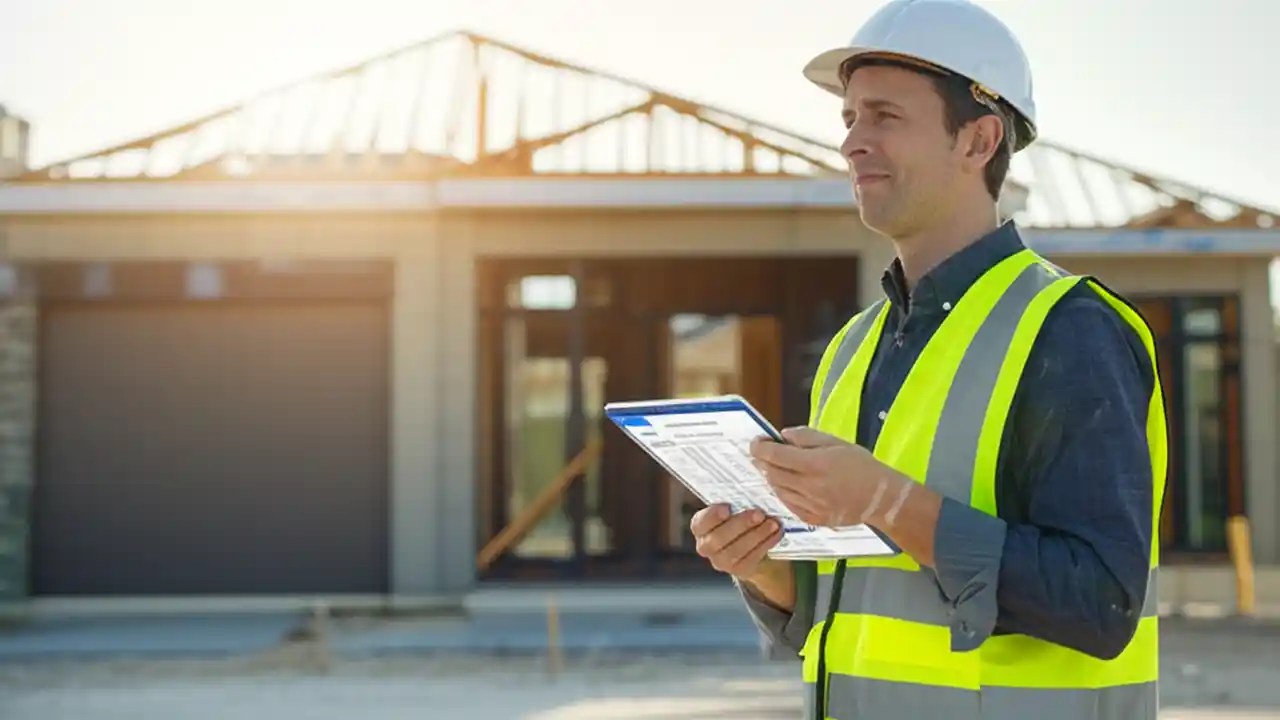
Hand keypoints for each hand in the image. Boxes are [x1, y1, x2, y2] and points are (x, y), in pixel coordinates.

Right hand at [690, 503, 782, 579]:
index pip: (700, 523)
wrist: (757, 546)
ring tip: (773, 523)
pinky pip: (751, 560)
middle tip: (759, 513)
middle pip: (718, 539)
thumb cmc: (743, 518)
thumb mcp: (737, 508)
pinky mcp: (740, 571)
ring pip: (735, 551)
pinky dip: (765, 545)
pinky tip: (777, 534)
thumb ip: (737, 500)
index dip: (712, 516)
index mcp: (701, 527)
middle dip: (740, 525)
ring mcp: (722, 561)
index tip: (727, 508)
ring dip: (756, 535)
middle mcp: (706, 546)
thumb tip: (752, 481)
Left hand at [750, 426, 905, 527]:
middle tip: (760, 454)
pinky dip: (783, 493)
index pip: (775, 455)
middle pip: (772, 473)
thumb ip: (806, 437)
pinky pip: (788, 504)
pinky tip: (787, 485)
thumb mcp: (835, 442)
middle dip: (762, 462)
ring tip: (774, 469)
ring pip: (778, 490)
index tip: (755, 442)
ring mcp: (810, 505)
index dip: (760, 447)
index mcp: (815, 463)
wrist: (880, 497)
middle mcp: (809, 486)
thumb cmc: (860, 465)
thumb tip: (782, 436)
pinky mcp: (813, 519)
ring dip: (771, 478)